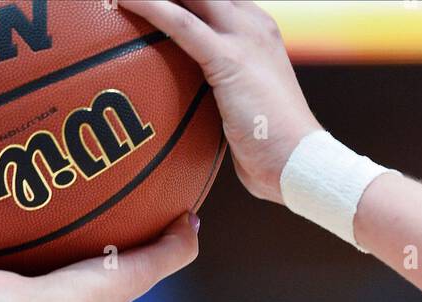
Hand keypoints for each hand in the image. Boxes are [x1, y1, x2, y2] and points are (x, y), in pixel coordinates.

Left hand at [118, 0, 321, 203]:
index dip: (180, 0)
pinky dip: (148, 7)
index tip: (143, 5)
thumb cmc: (273, 152)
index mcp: (256, 30)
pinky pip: (179, 23)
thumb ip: (220, 98)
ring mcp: (242, 35)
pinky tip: (121, 0)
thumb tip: (193, 117)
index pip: (209, 0)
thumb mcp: (243, 112)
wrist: (300, 164)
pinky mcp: (229, 57)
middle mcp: (251, 22)